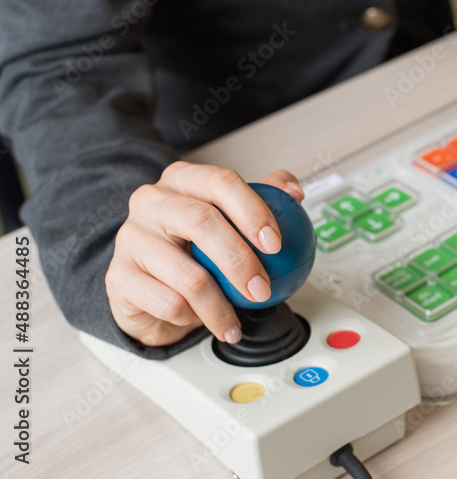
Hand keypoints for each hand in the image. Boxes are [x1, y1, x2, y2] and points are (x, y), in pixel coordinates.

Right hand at [106, 162, 304, 346]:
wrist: (145, 283)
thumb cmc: (192, 246)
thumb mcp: (228, 218)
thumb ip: (263, 198)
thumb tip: (293, 193)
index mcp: (183, 180)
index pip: (221, 183)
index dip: (252, 210)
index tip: (275, 243)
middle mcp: (151, 201)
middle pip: (202, 222)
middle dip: (240, 261)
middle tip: (263, 289)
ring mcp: (130, 238)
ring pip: (187, 275)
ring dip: (221, 307)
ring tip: (236, 323)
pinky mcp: (118, 277)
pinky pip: (169, 303)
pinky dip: (193, 318)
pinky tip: (201, 321)